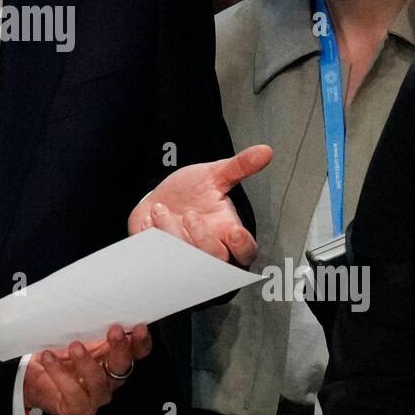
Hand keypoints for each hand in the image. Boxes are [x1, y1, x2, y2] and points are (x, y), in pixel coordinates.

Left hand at [23, 323, 151, 414]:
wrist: (33, 375)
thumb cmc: (58, 352)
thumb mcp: (73, 333)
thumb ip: (86, 324)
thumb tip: (88, 300)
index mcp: (113, 357)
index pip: (137, 351)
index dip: (141, 341)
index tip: (139, 327)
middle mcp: (109, 377)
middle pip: (123, 365)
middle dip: (120, 348)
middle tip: (114, 331)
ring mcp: (96, 395)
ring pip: (98, 382)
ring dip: (87, 362)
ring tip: (75, 346)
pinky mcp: (79, 407)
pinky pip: (72, 391)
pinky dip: (59, 372)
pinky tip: (49, 357)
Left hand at [127, 144, 272, 264]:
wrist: (158, 201)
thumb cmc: (190, 193)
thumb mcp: (213, 175)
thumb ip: (239, 166)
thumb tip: (265, 151)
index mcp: (228, 233)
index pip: (246, 252)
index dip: (243, 247)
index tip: (235, 232)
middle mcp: (210, 252)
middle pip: (218, 262)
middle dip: (204, 239)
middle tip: (190, 215)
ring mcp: (187, 259)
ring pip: (187, 262)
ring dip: (172, 234)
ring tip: (160, 210)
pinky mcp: (163, 262)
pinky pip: (159, 263)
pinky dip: (154, 243)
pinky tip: (149, 224)